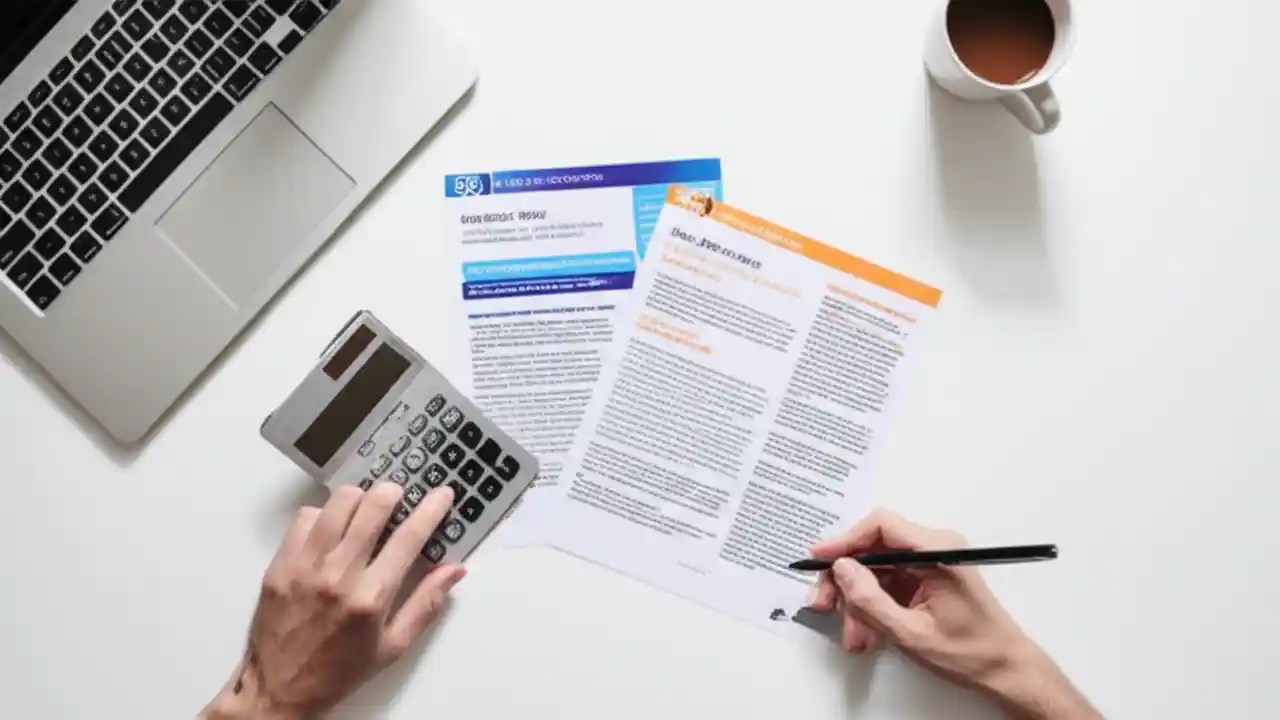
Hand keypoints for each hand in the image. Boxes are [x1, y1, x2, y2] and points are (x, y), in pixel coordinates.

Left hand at [202, 483, 464, 719]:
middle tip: (400, 495)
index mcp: (371, 598)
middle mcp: (338, 576)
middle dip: (393, 492)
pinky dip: (322, 514)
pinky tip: (331, 527)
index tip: (442, 494)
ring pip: (337, 504)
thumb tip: (454, 569)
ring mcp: (305, 567)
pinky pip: (304, 518)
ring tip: (366, 507)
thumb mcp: (393, 647)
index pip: (409, 538)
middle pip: (372, 508)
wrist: (279, 688)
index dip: (430, 510)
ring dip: (359, 498)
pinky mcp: (280, 564)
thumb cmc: (339, 671)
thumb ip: (425, 604)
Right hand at [809, 510, 1098, 719]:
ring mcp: (931, 563)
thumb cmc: (971, 652)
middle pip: (874, 549)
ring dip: (858, 601)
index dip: (845, 539)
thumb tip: (841, 569)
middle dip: (846, 579)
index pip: (882, 526)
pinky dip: (873, 606)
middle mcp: (935, 548)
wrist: (1006, 669)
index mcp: (938, 551)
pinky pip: (889, 584)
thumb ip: (872, 600)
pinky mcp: (927, 578)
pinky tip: (867, 633)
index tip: (818, 558)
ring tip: (853, 636)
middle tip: (824, 604)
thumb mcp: (912, 632)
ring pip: (877, 570)